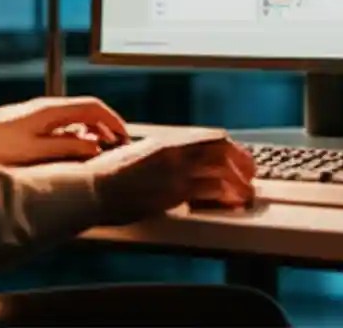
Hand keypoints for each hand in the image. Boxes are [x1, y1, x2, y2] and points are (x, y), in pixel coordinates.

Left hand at [0, 96, 129, 165]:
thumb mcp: (34, 150)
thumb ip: (67, 148)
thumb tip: (95, 147)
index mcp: (51, 110)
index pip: (94, 107)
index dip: (114, 121)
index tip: (125, 138)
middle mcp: (47, 108)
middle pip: (87, 111)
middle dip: (106, 127)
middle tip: (118, 147)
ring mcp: (38, 116)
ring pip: (75, 120)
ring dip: (91, 133)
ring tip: (100, 153)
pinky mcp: (30, 125)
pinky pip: (62, 127)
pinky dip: (75, 137)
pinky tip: (74, 153)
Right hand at [89, 136, 256, 224]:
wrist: (92, 189)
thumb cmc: (107, 173)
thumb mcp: (137, 152)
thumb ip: (160, 154)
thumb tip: (172, 157)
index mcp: (169, 143)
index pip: (212, 138)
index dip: (232, 148)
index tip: (239, 157)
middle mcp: (176, 155)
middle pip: (223, 153)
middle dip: (243, 164)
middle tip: (250, 175)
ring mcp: (175, 175)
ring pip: (221, 174)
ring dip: (238, 184)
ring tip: (245, 194)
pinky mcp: (172, 196)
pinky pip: (208, 194)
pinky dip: (223, 198)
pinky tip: (229, 204)